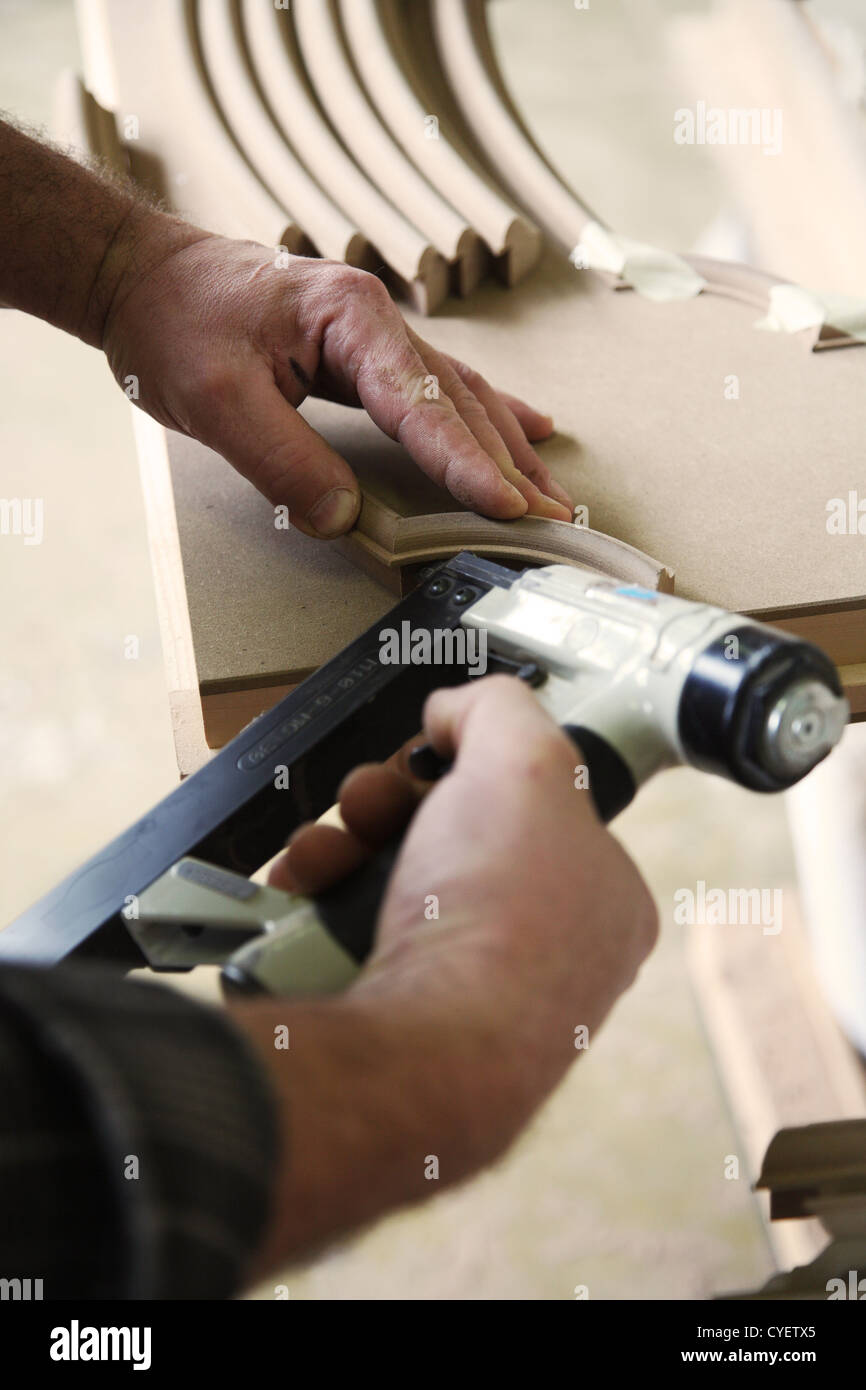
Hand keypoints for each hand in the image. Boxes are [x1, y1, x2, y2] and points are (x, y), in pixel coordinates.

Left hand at [100, 223, 572, 536]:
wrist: (143, 275)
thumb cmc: (174, 324)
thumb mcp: (215, 401)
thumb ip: (283, 463)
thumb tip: (345, 521)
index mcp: (349, 319)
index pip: (421, 404)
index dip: (467, 463)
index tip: (509, 509)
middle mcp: (375, 320)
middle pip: (458, 401)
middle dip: (507, 465)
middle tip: (554, 518)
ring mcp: (374, 333)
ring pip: (460, 395)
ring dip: (507, 447)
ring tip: (552, 490)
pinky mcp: (364, 352)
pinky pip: (440, 386)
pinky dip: (484, 416)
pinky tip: (525, 429)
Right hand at [270, 675, 656, 1133]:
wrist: (423, 1049)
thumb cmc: (500, 922)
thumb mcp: (525, 760)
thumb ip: (497, 706)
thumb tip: (454, 712)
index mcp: (600, 896)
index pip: (533, 806)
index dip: (473, 770)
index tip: (437, 761)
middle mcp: (543, 953)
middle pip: (451, 840)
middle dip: (389, 807)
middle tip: (372, 803)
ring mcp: (470, 995)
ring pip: (392, 888)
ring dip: (342, 849)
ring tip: (324, 851)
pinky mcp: (400, 1022)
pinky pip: (351, 940)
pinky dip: (318, 909)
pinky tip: (305, 895)